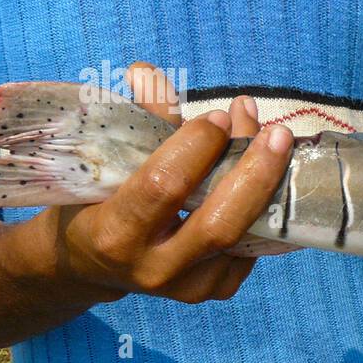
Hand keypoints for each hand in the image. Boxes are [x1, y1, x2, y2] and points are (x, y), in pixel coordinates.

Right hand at [19, 63, 292, 303]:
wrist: (86, 267)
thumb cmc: (92, 203)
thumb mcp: (102, 164)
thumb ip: (135, 121)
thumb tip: (148, 71)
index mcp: (114, 233)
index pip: (164, 187)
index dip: (197, 147)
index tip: (219, 115)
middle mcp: (153, 268)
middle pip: (219, 223)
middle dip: (254, 173)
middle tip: (276, 132)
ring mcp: (188, 287)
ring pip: (243, 235)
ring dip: (266, 184)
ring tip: (275, 141)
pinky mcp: (214, 291)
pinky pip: (251, 246)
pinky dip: (264, 208)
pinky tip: (268, 174)